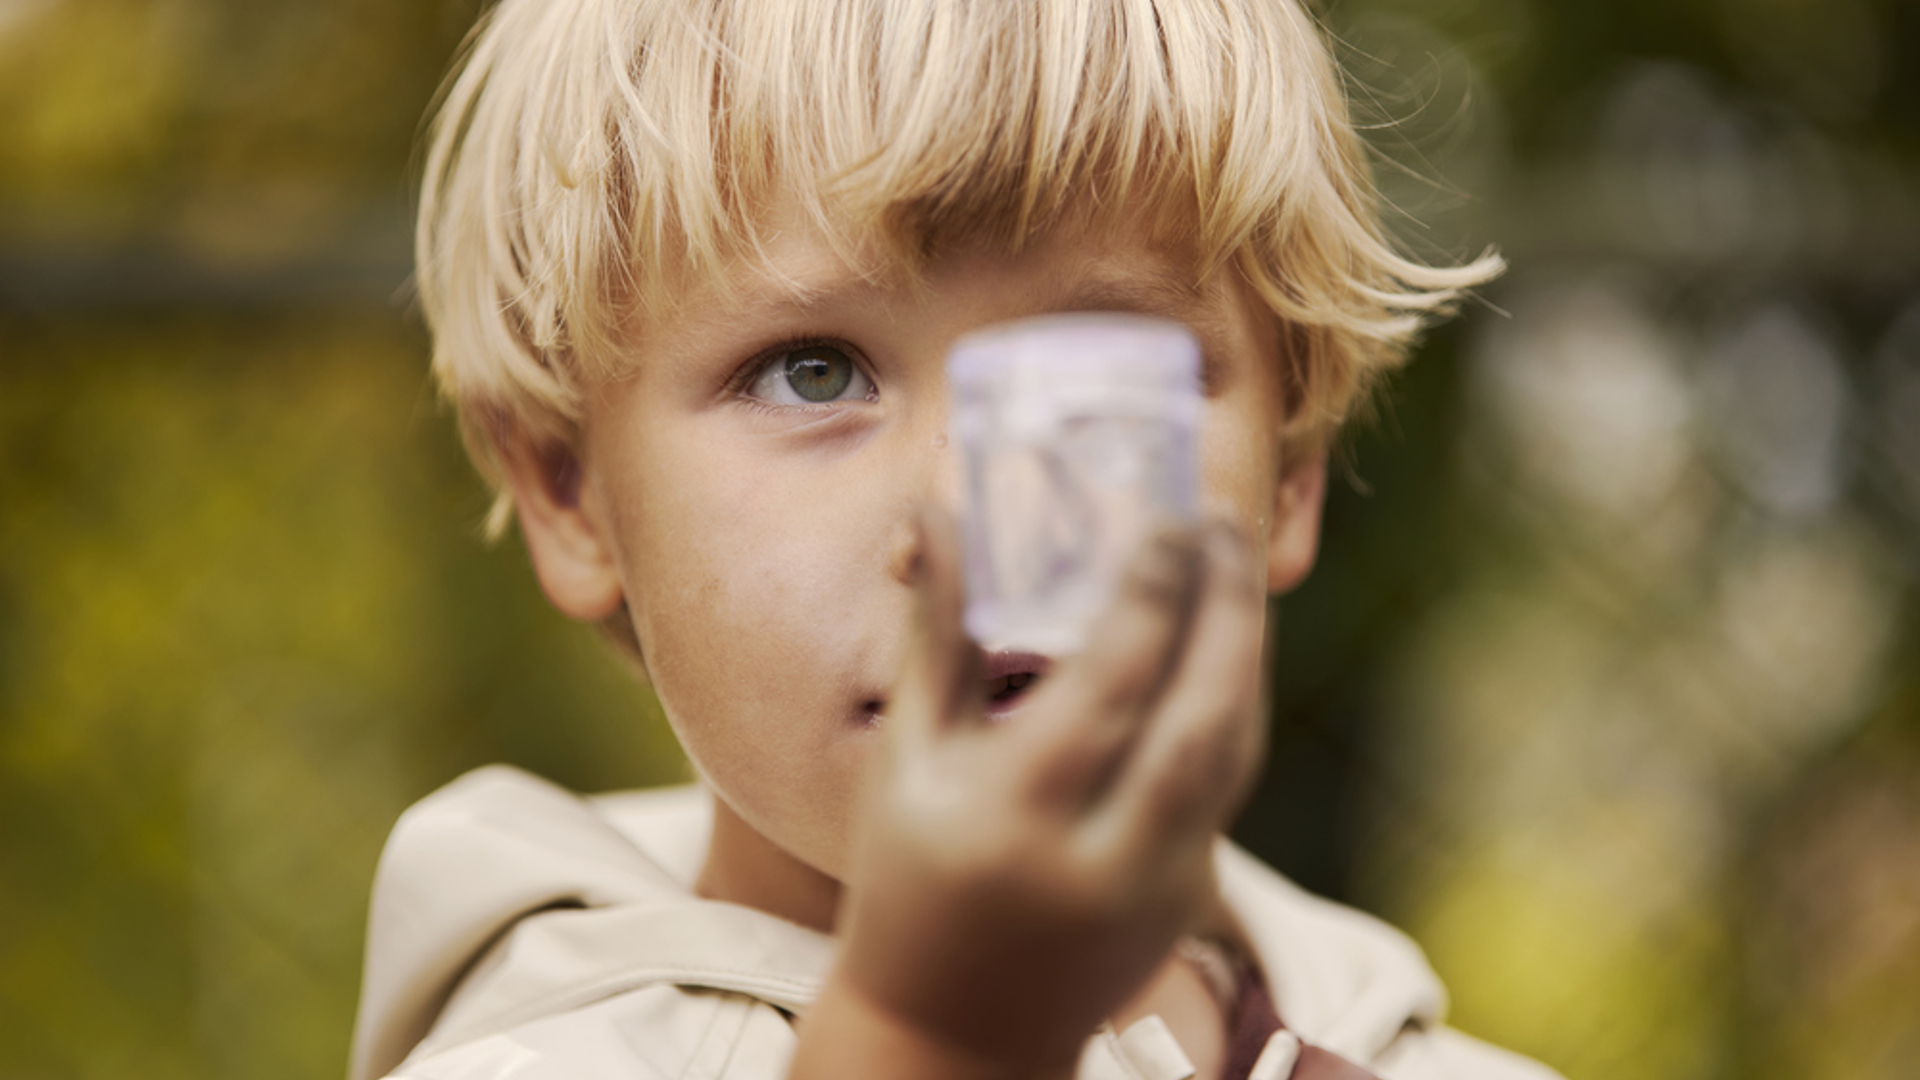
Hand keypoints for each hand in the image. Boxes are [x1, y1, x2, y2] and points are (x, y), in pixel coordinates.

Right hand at [823, 510, 1267, 1074]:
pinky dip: (1233, 702)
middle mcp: (1101, 854)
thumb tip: (940, 514)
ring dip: (1245, 647)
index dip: (1154, 590)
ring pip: (1234, 746)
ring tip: (1233, 564)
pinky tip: (1222, 644)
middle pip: (1201, 709)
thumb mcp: (903, 764)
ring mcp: (1158, 885)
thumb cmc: (908, 881)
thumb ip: (935, 637)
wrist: (951, 1036)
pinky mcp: (1187, 897)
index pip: (1113, 681)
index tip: (1168, 514)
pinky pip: (1228, 781)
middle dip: (1227, 602)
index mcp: (1015, 814)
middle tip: (1223, 517)